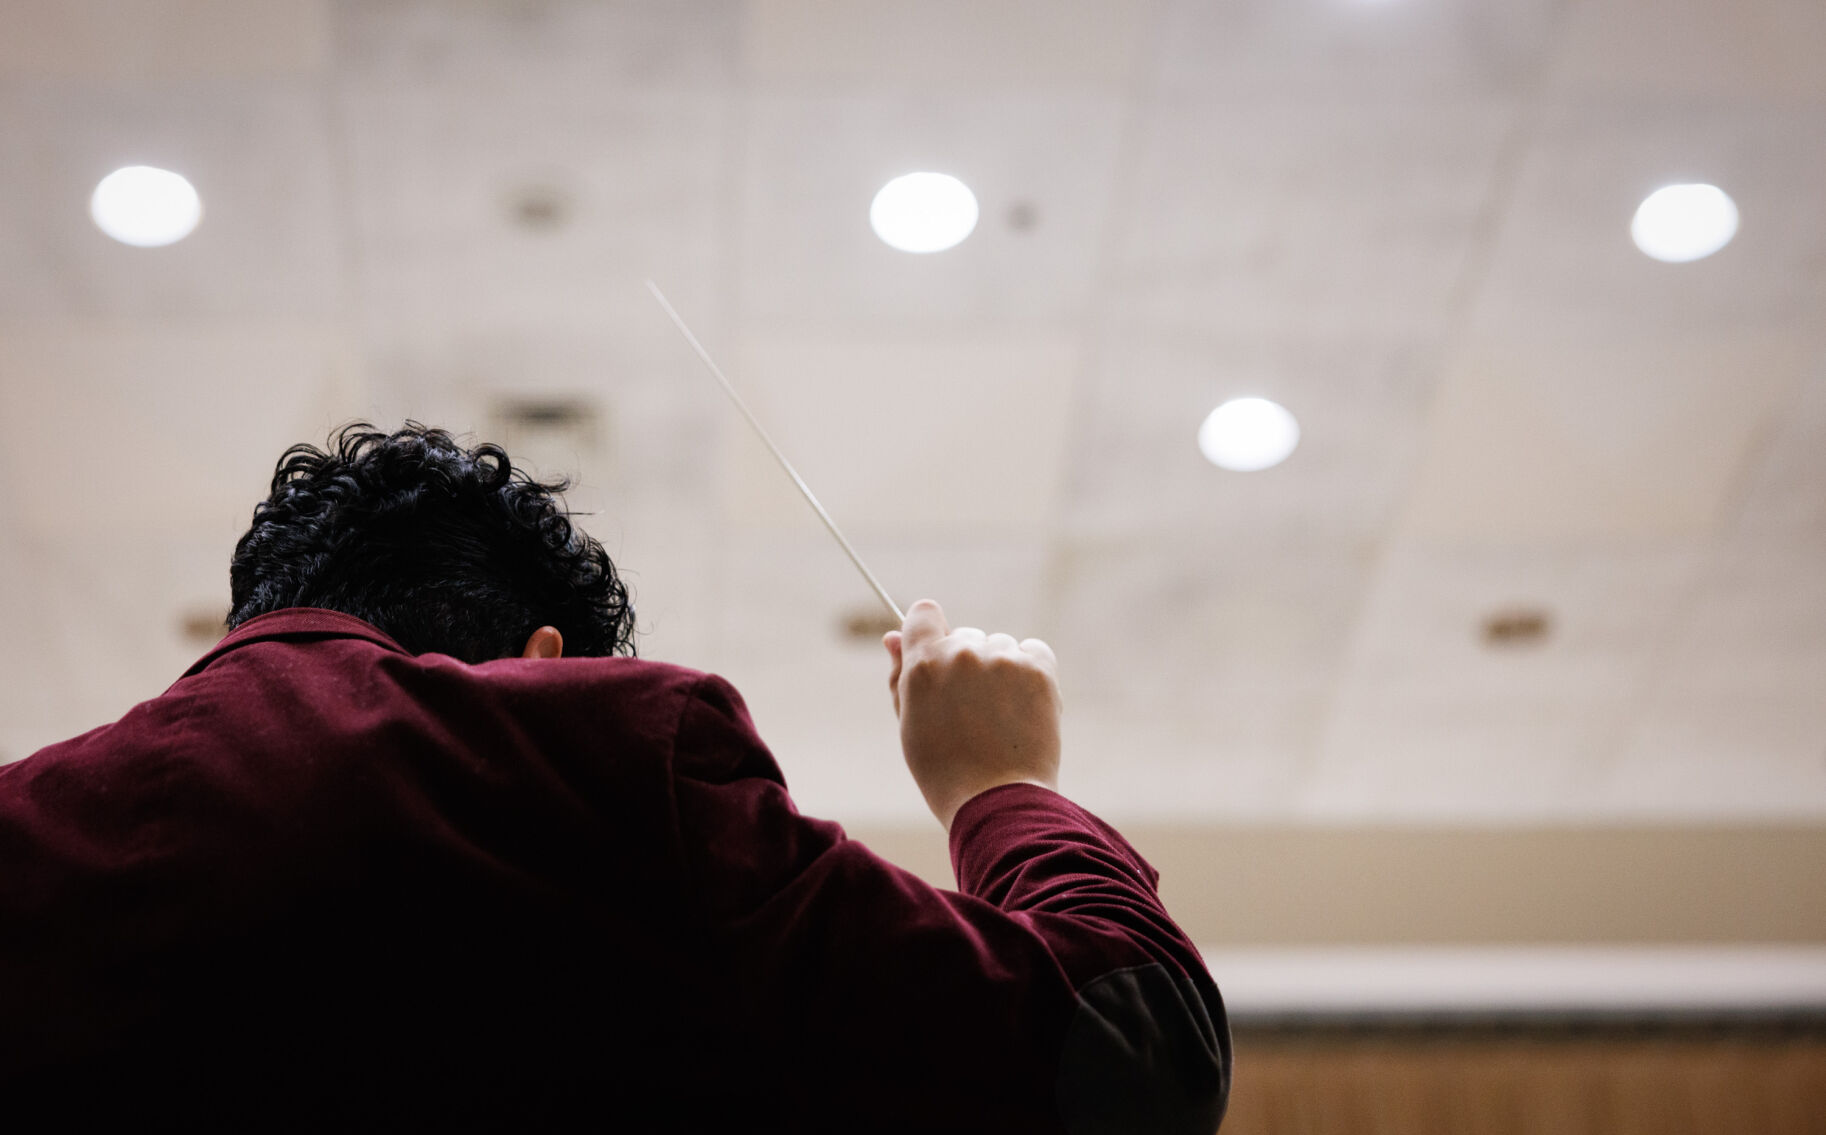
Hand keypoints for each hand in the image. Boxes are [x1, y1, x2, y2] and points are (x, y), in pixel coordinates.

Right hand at [882, 599, 1061, 830]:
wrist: (997, 801)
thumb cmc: (946, 770)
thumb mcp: (911, 723)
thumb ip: (901, 676)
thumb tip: (893, 637)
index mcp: (923, 665)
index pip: (924, 614)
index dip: (931, 630)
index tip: (939, 649)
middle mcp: (961, 653)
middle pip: (965, 637)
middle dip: (969, 664)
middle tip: (973, 710)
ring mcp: (1002, 659)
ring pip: (1001, 646)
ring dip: (1002, 670)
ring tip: (1000, 717)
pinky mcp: (1038, 669)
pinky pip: (1034, 651)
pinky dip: (1031, 671)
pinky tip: (1024, 707)